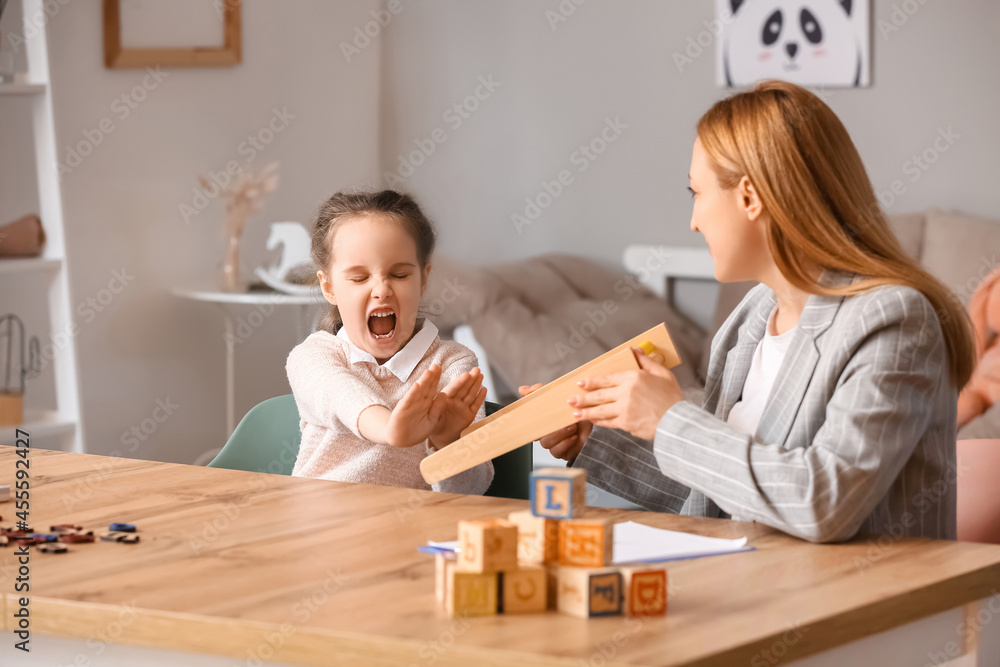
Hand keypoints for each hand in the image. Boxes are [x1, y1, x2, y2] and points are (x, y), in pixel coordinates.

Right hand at [384, 363, 446, 446]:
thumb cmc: (417, 430)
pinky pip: (409, 401)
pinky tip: (417, 385)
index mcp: (427, 403)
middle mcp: (419, 401)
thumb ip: (438, 408)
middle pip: (426, 386)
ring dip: (423, 381)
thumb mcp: (432, 420)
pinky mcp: (402, 410)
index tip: (441, 368)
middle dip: (431, 376)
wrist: (401, 440)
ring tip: (429, 371)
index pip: (433, 388)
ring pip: (418, 391)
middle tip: (437, 365)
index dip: (437, 378)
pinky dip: (413, 393)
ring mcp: (410, 404)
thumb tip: (445, 394)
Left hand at [429, 367, 487, 449]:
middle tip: (476, 370)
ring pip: (471, 394)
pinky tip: (484, 389)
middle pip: (464, 388)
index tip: (466, 374)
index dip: (460, 381)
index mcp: (445, 399)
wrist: (441, 437)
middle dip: (470, 379)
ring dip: (476, 384)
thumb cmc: (434, 426)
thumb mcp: (433, 416)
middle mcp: (455, 401)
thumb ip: (436, 407)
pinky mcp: (469, 414)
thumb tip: (441, 396)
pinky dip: (480, 397)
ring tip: (481, 375)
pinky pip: (476, 404)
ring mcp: (463, 407)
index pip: (453, 388)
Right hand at [517, 383, 592, 462]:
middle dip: (549, 428)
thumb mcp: (560, 396)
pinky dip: (565, 444)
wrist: (597, 420)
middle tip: (562, 421)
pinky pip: (557, 452)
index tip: (534, 414)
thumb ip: (541, 391)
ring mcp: (554, 443)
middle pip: (536, 435)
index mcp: (544, 421)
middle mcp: (547, 433)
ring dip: (559, 435)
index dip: (528, 420)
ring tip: (572, 428)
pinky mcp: (563, 452)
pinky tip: (574, 437)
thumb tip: (522, 389)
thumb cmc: (578, 409)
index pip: (530, 422)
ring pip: (546, 443)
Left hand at [567, 348, 684, 440]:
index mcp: (633, 378)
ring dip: (586, 412)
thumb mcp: (662, 374)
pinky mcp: (626, 423)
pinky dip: (599, 421)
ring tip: (575, 413)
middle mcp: (626, 393)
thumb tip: (635, 350)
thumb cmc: (672, 398)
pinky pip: (608, 422)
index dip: (591, 382)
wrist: (677, 421)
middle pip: (599, 395)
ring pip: (600, 410)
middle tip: (570, 399)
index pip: (607, 379)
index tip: (581, 383)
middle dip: (583, 398)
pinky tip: (592, 421)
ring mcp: (624, 409)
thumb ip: (646, 362)